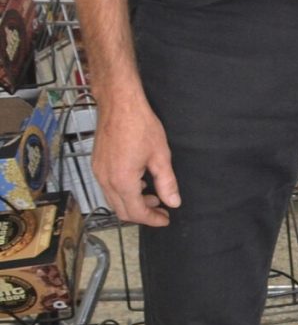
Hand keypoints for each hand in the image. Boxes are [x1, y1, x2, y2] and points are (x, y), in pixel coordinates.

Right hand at [92, 89, 181, 226]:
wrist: (119, 104)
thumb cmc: (141, 126)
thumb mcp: (160, 155)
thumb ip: (167, 182)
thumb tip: (173, 202)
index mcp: (122, 181)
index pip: (136, 212)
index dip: (152, 219)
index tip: (166, 219)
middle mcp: (106, 180)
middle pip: (121, 210)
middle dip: (142, 214)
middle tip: (161, 211)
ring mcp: (98, 172)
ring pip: (113, 199)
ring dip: (133, 203)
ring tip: (153, 196)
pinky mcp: (96, 164)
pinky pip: (108, 187)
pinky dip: (124, 192)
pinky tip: (139, 182)